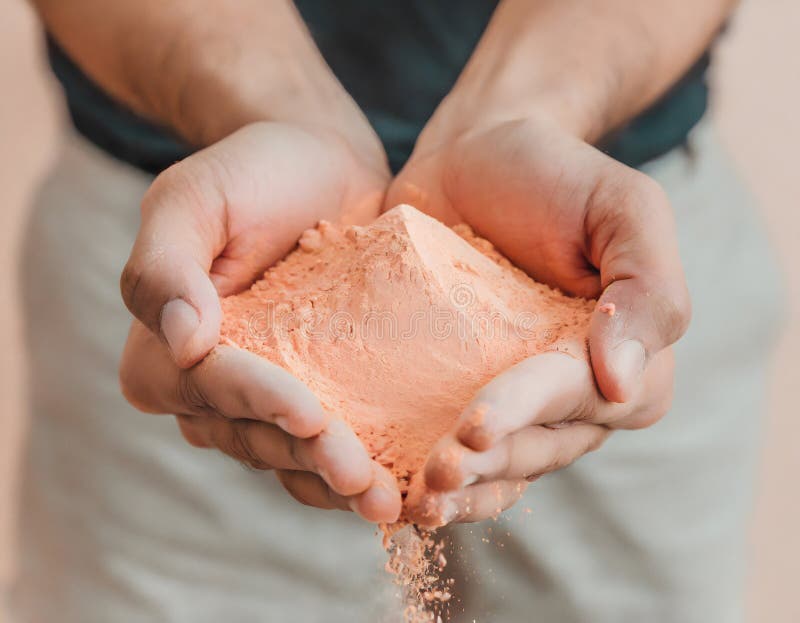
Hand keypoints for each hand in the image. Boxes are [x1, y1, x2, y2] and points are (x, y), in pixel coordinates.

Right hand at [119, 122, 400, 522]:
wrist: (321, 165)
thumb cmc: (252, 172)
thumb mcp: (193, 199)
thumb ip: (164, 265)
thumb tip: (181, 342)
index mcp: (166, 349)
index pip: (207, 387)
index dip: (255, 403)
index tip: (308, 411)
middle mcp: (211, 388)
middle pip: (253, 436)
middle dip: (308, 456)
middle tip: (361, 477)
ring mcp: (267, 399)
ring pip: (292, 457)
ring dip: (337, 483)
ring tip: (387, 502)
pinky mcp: (322, 395)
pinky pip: (330, 446)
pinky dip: (362, 469)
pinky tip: (403, 485)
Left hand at [388, 115, 689, 525]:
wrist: (477, 155)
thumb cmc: (556, 176)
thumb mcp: (623, 207)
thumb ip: (647, 287)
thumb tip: (621, 382)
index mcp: (621, 361)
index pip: (576, 399)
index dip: (527, 415)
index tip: (476, 425)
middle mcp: (568, 396)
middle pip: (532, 448)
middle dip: (483, 466)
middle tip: (432, 474)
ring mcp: (508, 400)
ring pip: (492, 465)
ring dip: (454, 490)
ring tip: (410, 501)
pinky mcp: (452, 390)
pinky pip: (444, 443)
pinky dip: (416, 469)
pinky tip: (385, 490)